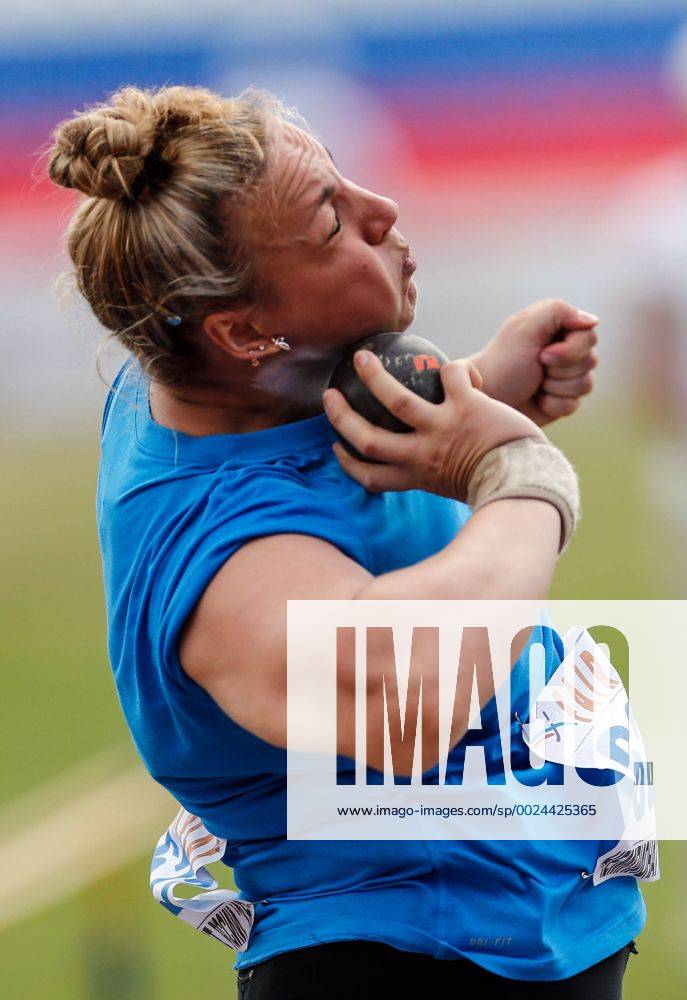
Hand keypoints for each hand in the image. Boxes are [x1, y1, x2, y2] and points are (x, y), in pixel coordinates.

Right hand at [323, 353, 543, 500]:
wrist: (528, 480)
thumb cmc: (497, 485)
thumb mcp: (455, 485)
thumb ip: (437, 470)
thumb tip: (432, 462)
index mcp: (418, 477)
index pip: (371, 476)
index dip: (348, 462)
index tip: (337, 448)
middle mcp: (422, 454)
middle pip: (367, 438)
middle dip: (341, 416)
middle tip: (330, 396)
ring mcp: (442, 428)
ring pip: (395, 398)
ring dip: (374, 376)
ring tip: (362, 357)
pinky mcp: (466, 406)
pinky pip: (452, 375)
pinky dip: (456, 369)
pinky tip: (456, 369)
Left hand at [470, 299, 598, 425]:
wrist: (488, 400)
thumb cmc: (503, 363)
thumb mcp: (525, 328)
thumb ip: (558, 312)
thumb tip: (593, 320)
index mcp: (556, 327)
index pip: (588, 334)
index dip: (571, 348)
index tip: (543, 354)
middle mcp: (564, 350)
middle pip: (591, 360)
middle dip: (562, 369)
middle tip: (536, 367)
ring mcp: (565, 377)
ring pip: (586, 384)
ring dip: (556, 387)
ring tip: (535, 384)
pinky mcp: (562, 400)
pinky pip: (574, 404)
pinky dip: (553, 404)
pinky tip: (537, 400)